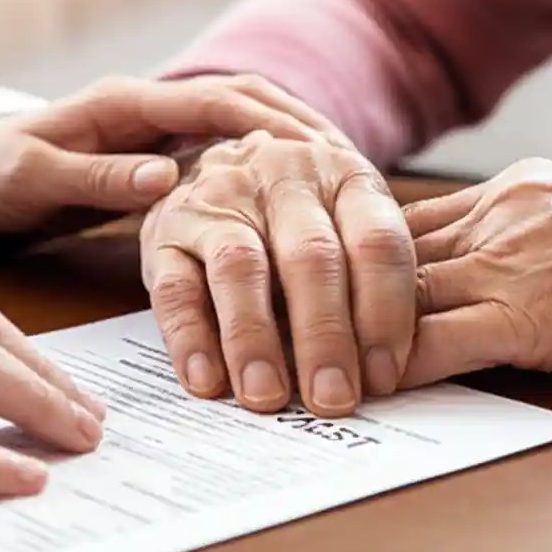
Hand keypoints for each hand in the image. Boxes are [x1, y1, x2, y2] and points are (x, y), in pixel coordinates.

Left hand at [0, 75, 318, 232]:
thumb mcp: (32, 179)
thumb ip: (96, 177)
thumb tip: (170, 179)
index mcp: (122, 103)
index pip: (213, 100)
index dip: (270, 124)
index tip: (323, 152)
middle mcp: (146, 110)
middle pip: (241, 103)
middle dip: (299, 127)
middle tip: (355, 163)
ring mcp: (153, 132)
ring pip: (237, 127)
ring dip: (287, 147)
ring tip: (343, 180)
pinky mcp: (153, 159)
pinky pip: (219, 156)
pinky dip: (259, 171)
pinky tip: (291, 202)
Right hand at [140, 130, 415, 416]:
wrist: (217, 153)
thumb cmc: (296, 213)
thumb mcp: (346, 219)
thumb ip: (369, 280)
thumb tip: (381, 377)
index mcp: (343, 176)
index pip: (376, 242)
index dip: (385, 313)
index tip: (383, 377)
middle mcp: (282, 179)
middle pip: (311, 258)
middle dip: (325, 336)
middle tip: (333, 399)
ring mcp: (218, 201)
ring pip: (240, 268)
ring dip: (254, 339)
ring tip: (266, 396)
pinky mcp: (166, 231)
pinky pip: (176, 286)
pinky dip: (191, 338)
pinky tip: (206, 381)